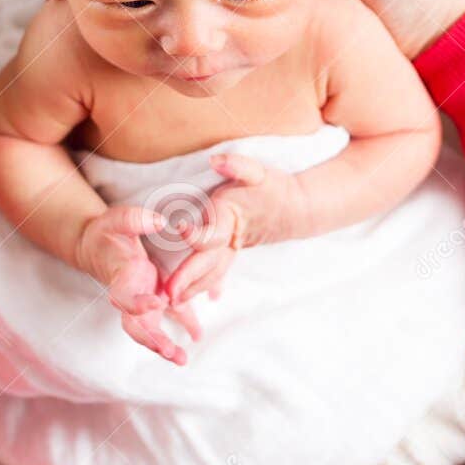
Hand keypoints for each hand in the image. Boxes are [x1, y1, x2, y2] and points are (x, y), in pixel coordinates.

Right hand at [73, 204, 195, 364]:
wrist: (97, 246)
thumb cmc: (107, 233)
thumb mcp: (117, 219)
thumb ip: (135, 219)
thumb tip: (160, 222)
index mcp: (120, 276)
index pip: (124, 296)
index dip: (137, 302)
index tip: (156, 304)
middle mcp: (128, 294)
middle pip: (135, 325)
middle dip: (151, 340)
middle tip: (170, 352)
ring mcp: (139, 301)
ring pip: (149, 330)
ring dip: (163, 346)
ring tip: (182, 359)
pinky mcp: (150, 300)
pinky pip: (164, 320)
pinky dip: (178, 329)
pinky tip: (193, 340)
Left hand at [162, 152, 294, 304]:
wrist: (296, 206)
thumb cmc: (274, 187)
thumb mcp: (258, 171)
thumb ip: (237, 165)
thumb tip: (216, 161)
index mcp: (230, 219)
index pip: (211, 235)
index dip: (195, 235)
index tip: (180, 228)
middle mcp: (229, 239)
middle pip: (207, 264)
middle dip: (187, 280)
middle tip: (168, 296)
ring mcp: (231, 249)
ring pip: (211, 273)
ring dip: (193, 288)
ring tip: (173, 303)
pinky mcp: (232, 250)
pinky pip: (217, 272)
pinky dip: (205, 285)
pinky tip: (193, 298)